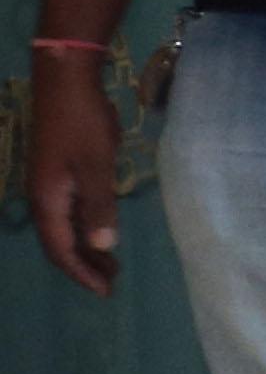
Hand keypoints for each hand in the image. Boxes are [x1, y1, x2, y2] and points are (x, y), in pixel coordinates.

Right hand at [23, 54, 120, 296]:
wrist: (65, 83)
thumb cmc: (83, 123)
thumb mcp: (97, 165)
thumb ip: (100, 206)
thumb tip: (101, 246)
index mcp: (48, 200)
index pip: (61, 249)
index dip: (81, 272)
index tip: (105, 290)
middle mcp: (43, 197)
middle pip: (60, 242)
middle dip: (85, 264)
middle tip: (114, 280)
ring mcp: (49, 184)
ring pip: (65, 227)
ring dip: (87, 246)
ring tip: (112, 262)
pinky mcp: (59, 172)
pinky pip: (70, 211)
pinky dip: (86, 225)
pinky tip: (104, 228)